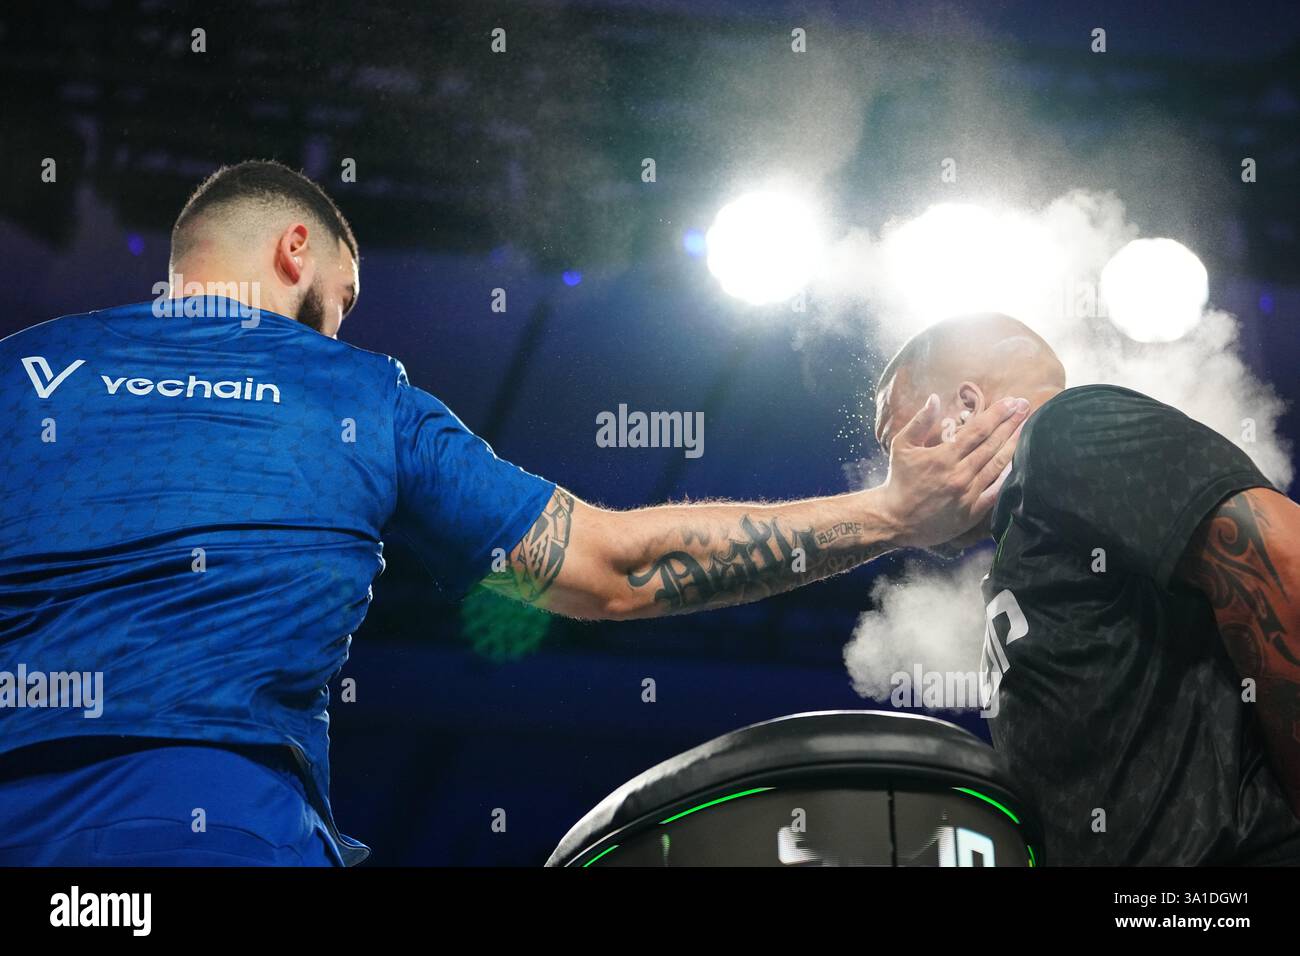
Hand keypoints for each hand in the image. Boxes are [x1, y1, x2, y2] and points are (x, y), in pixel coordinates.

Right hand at [876, 394, 1028, 548]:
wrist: (895, 520)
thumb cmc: (899, 480)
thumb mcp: (901, 446)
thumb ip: (920, 422)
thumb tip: (934, 398)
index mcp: (944, 457)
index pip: (977, 430)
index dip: (996, 414)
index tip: (1011, 400)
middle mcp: (959, 474)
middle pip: (992, 444)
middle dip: (1010, 423)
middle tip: (1025, 406)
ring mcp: (968, 493)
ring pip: (997, 465)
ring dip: (1014, 444)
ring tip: (1027, 428)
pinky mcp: (972, 511)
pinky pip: (996, 492)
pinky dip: (1008, 477)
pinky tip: (1020, 463)